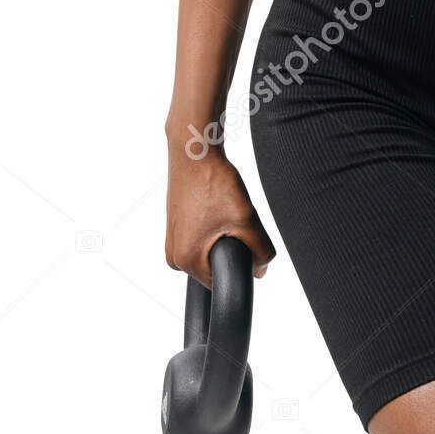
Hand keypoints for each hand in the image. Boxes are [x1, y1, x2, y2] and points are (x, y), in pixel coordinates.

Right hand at [165, 147, 276, 290]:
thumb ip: (260, 251)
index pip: (221, 282)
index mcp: (184, 261)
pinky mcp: (177, 225)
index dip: (241, 264)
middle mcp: (173, 255)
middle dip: (232, 246)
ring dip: (225, 233)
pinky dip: (216, 223)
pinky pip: (204, 235)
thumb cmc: (213, 183)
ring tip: (222, 209)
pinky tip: (215, 204)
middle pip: (217, 265)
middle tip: (233, 218)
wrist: (194, 151)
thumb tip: (261, 270)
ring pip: (212, 248)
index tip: (242, 239)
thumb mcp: (246, 220)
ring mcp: (173, 240)